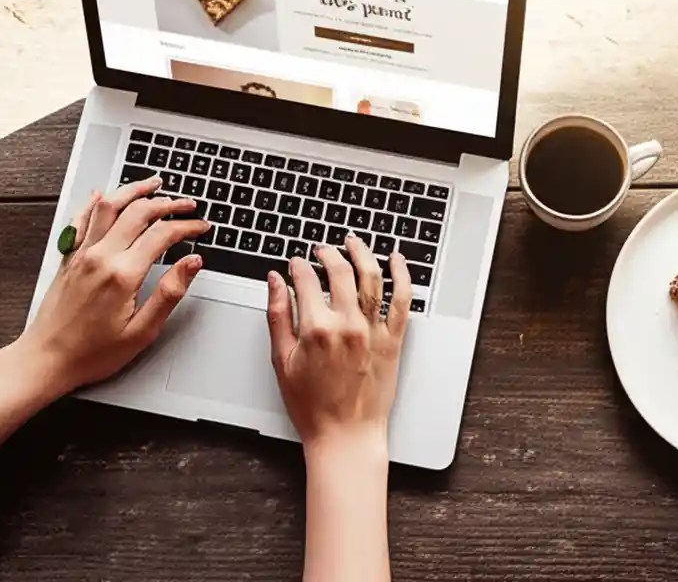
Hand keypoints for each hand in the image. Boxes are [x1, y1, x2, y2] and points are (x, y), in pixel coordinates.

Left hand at [16, 176, 209, 396]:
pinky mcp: (68, 258)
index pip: (162, 235)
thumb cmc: (91, 353)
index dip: (187, 227)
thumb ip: (170, 292)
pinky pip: (81, 219)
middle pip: (138, 212)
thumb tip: (192, 263)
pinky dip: (95, 203)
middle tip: (187, 204)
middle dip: (168, 203)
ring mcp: (81, 254)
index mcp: (122, 274)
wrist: (45, 360)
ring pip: (108, 206)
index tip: (201, 227)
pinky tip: (102, 194)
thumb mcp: (142, 331)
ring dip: (133, 190)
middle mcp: (100, 257)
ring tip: (153, 184)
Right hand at [266, 234, 411, 454]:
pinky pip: (402, 300)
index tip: (295, 262)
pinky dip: (402, 275)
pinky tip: (397, 260)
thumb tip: (274, 281)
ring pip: (372, 277)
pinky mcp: (393, 340)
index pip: (306, 280)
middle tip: (322, 249)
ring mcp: (373, 330)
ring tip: (354, 242)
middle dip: (328, 253)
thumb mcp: (282, 360)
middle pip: (340, 271)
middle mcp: (347, 324)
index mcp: (316, 328)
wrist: (345, 435)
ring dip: (362, 253)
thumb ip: (277, 316)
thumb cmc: (312, 406)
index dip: (298, 266)